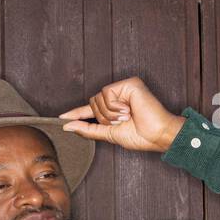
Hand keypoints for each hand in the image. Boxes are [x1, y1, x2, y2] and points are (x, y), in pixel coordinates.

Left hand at [57, 77, 184, 151]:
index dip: (76, 113)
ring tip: (127, 117)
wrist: (157, 135)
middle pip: (93, 103)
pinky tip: (129, 110)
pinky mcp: (129, 83)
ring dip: (110, 114)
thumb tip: (68, 126)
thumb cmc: (140, 136)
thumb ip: (88, 129)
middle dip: (103, 118)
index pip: (91, 109)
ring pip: (98, 99)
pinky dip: (115, 107)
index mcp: (114, 108)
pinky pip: (107, 94)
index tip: (61, 118)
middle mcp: (119, 96)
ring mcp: (124, 88)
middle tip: (121, 122)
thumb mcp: (109, 134)